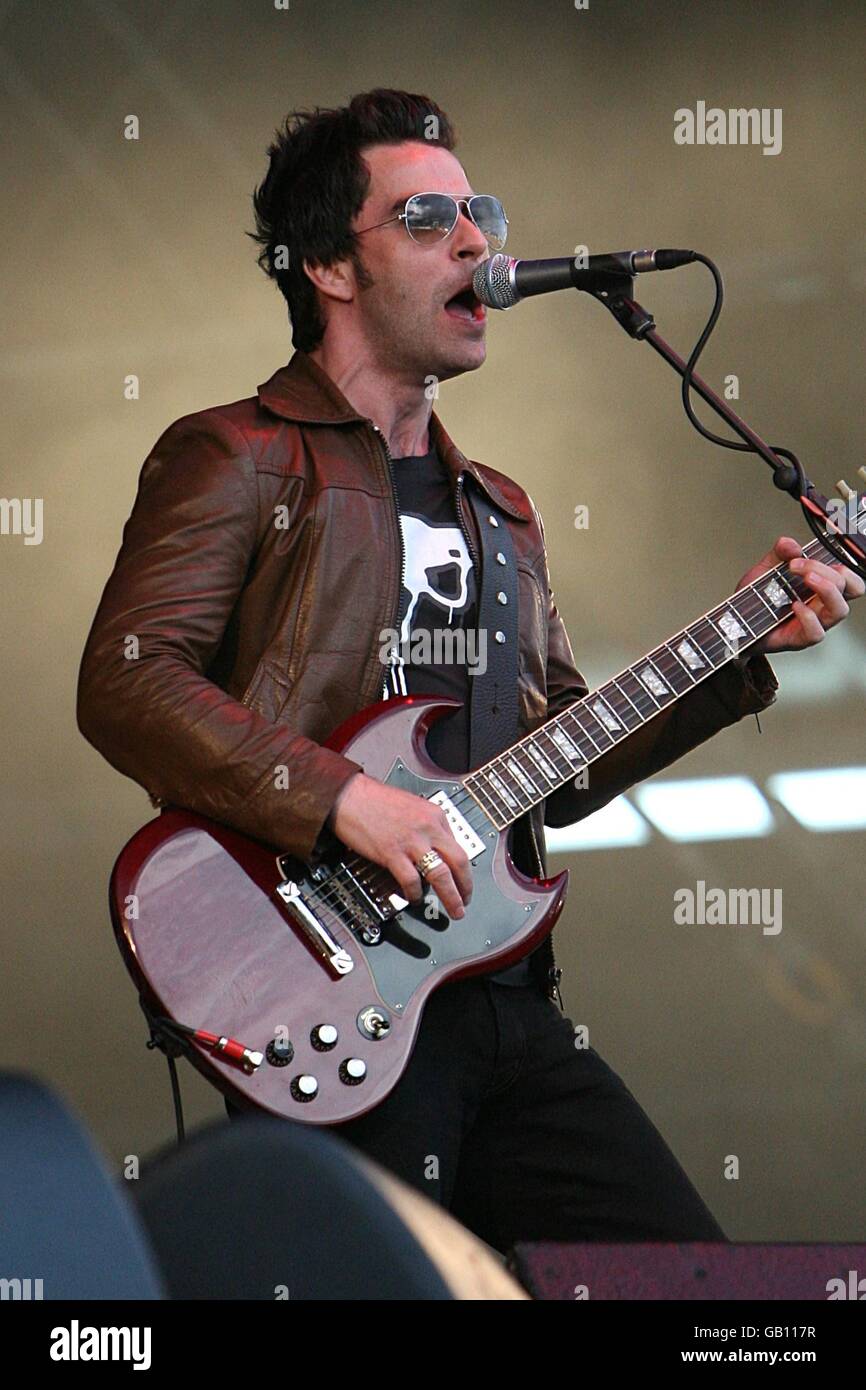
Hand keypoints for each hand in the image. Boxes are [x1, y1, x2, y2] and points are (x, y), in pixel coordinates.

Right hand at [327, 773, 471, 918]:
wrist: (349, 795)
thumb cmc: (375, 800)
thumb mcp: (412, 807)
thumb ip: (426, 828)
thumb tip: (435, 850)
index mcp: (435, 815)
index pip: (458, 846)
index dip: (463, 869)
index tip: (463, 880)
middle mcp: (428, 828)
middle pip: (458, 862)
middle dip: (465, 887)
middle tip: (466, 901)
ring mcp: (411, 842)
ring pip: (441, 875)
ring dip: (451, 897)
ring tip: (453, 910)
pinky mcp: (392, 853)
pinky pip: (411, 881)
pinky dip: (415, 894)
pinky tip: (414, 898)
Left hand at [736, 536, 863, 654]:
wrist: (737, 622)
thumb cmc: (758, 599)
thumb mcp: (766, 569)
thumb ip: (779, 553)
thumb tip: (790, 544)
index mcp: (821, 587)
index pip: (849, 577)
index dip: (843, 563)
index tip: (813, 554)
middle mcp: (822, 605)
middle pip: (850, 589)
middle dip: (828, 571)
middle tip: (799, 565)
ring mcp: (814, 623)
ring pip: (839, 610)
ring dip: (826, 589)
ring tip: (806, 578)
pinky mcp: (800, 638)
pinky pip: (816, 633)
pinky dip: (808, 617)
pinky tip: (795, 605)